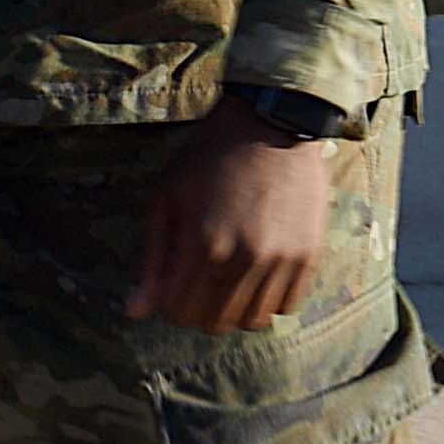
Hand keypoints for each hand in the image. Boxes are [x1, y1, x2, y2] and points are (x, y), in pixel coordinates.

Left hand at [131, 108, 337, 330]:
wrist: (273, 121)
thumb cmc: (210, 156)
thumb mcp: (165, 196)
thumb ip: (150, 258)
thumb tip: (134, 312)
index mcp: (202, 244)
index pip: (177, 311)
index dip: (168, 304)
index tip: (172, 286)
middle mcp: (243, 258)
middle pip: (214, 322)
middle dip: (198, 310)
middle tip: (199, 281)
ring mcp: (281, 259)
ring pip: (251, 321)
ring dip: (234, 310)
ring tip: (228, 281)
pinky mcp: (309, 254)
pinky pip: (287, 305)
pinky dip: (269, 300)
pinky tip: (259, 275)